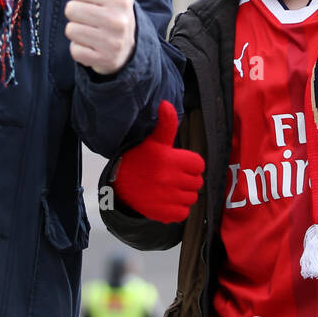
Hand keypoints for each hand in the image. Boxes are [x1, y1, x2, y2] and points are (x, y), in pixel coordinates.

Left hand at [65, 0, 136, 74]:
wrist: (129, 49)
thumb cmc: (116, 10)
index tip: (95, 0)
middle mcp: (117, 20)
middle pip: (71, 9)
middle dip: (78, 13)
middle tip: (93, 17)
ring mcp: (111, 42)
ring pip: (71, 30)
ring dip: (78, 31)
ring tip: (93, 31)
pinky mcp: (103, 61)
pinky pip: (74, 51)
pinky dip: (81, 50)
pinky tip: (94, 47)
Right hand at [110, 102, 203, 222]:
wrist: (119, 184)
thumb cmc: (141, 159)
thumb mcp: (154, 141)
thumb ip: (167, 124)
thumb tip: (166, 103)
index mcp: (171, 159)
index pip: (198, 165)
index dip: (191, 165)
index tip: (180, 164)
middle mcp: (170, 179)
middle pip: (197, 182)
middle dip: (188, 179)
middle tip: (173, 176)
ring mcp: (167, 197)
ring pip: (192, 198)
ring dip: (184, 194)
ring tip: (170, 188)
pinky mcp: (163, 212)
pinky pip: (183, 213)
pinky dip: (178, 209)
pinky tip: (167, 200)